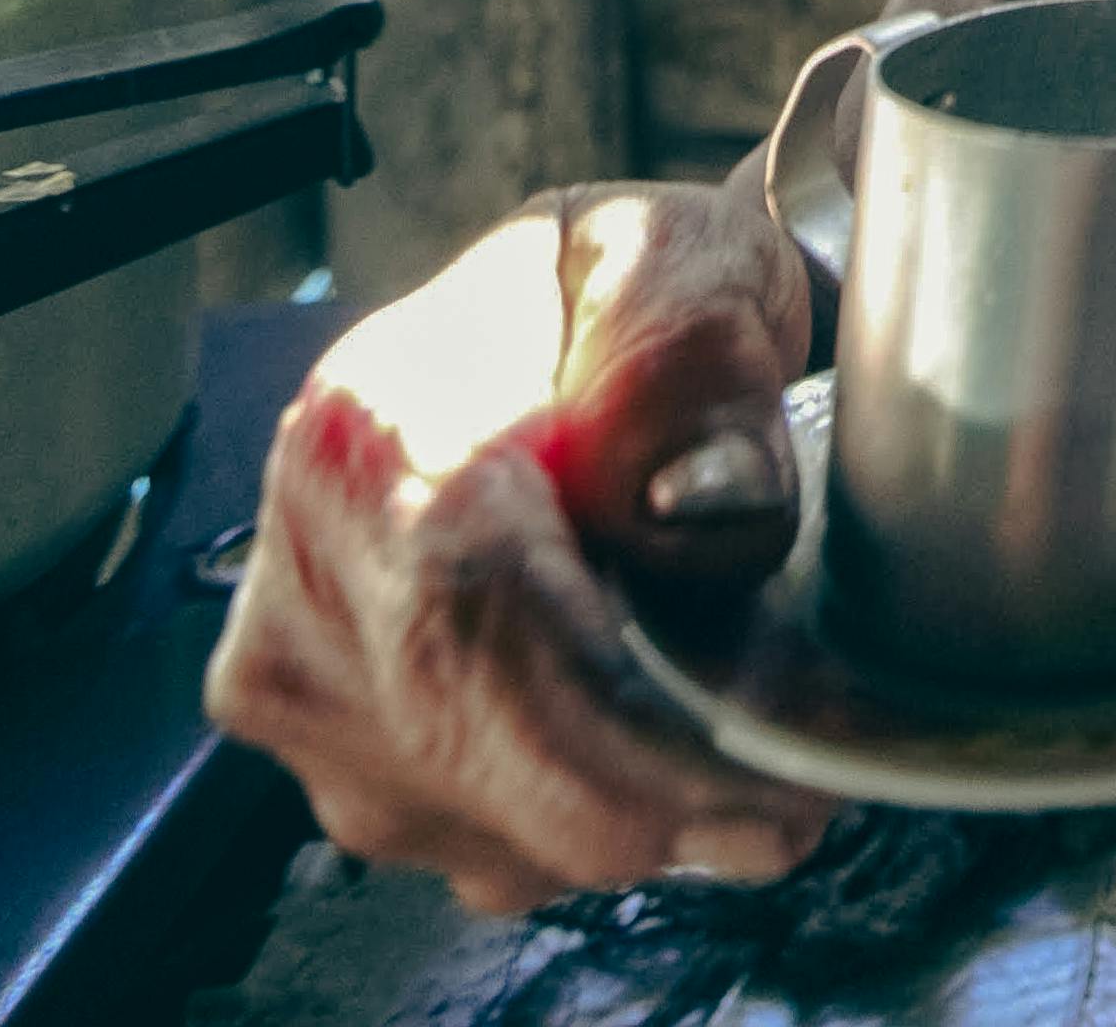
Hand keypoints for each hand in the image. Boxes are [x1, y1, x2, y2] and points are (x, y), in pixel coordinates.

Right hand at [206, 181, 839, 912]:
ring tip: (756, 749)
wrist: (562, 335)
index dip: (623, 729)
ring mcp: (314, 696)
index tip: (770, 779)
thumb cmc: (632, 299)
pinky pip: (495, 844)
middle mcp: (307, 586)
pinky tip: (670, 753)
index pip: (469, 623)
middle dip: (665, 804)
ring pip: (496, 830)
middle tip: (808, 795)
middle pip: (480, 758)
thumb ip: (697, 373)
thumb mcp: (688, 272)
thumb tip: (711, 509)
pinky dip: (605, 823)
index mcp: (366, 441)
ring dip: (646, 819)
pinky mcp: (353, 763)